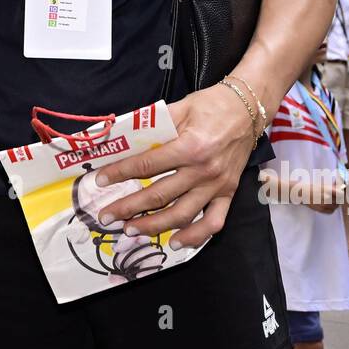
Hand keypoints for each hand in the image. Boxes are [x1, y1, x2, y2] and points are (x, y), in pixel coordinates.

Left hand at [91, 84, 257, 249]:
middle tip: (106, 216)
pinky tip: (175, 243)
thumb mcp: (180, 107)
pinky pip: (213, 222)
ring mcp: (217, 185)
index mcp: (190, 147)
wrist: (248, 108)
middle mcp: (203, 171)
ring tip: (130, 230)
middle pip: (159, 195)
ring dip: (153, 226)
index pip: (146, 166)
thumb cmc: (211, 106)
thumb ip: (152, 124)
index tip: (100, 180)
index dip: (119, 173)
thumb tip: (121, 138)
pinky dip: (194, 237)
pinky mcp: (228, 193)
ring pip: (181, 215)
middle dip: (128, 208)